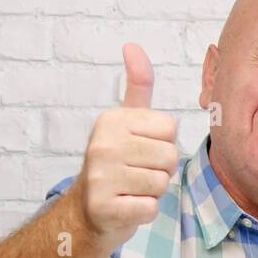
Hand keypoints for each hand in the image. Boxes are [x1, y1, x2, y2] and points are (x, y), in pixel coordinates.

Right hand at [72, 43, 179, 248]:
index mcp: (112, 120)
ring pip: (162, 183)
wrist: (87, 212)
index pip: (170, 128)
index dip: (164, 144)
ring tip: (131, 189)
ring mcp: (101, 177)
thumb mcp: (126, 121)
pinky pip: (150, 208)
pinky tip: (127, 207)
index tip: (142, 151)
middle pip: (170, 156)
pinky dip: (145, 212)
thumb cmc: (116, 164)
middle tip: (138, 174)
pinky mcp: (105, 207)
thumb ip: (137, 86)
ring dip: (153, 192)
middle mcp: (102, 144)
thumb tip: (133, 45)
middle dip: (162, 170)